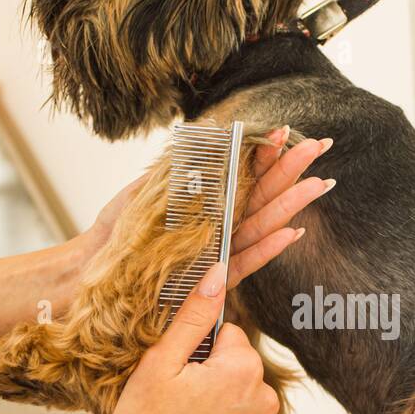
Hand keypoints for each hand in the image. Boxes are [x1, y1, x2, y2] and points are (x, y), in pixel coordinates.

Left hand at [79, 127, 334, 287]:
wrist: (94, 279)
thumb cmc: (115, 239)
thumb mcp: (138, 197)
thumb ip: (166, 176)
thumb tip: (189, 145)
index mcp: (205, 205)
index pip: (242, 174)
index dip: (264, 154)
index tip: (285, 130)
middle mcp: (218, 228)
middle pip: (262, 194)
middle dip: (291, 170)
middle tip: (319, 146)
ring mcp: (219, 254)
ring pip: (262, 224)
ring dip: (291, 204)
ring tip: (320, 184)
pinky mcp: (214, 282)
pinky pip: (246, 262)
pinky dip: (269, 248)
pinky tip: (293, 232)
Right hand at [106, 261, 279, 413]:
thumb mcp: (160, 363)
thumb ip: (195, 316)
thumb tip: (218, 273)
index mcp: (243, 370)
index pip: (230, 340)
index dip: (201, 355)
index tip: (180, 376)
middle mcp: (266, 403)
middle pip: (242, 375)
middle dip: (215, 383)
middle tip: (179, 406)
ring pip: (246, 410)